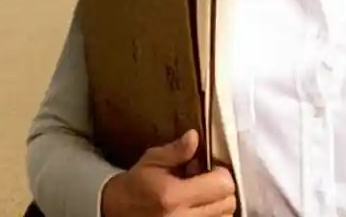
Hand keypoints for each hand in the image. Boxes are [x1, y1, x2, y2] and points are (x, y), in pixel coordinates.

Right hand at [101, 129, 236, 216]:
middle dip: (222, 188)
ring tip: (202, 196)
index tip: (211, 168)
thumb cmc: (135, 185)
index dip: (221, 173)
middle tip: (207, 181)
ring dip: (220, 205)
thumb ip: (176, 151)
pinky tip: (200, 208)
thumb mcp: (152, 162)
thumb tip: (194, 136)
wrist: (117, 211)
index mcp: (173, 196)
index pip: (222, 185)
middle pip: (228, 203)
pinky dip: (213, 216)